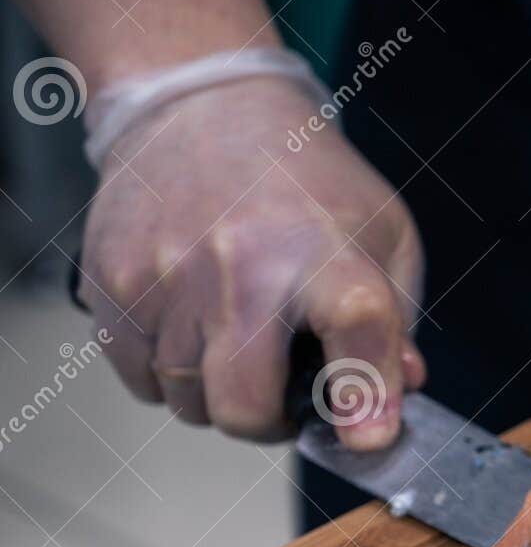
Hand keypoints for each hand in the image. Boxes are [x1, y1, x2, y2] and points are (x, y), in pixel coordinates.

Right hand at [81, 76, 424, 447]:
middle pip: (243, 405)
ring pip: (187, 402)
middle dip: (267, 423)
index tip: (368, 438)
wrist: (203, 108)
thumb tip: (402, 392)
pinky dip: (166, 374)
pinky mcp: (112, 281)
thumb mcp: (383, 237)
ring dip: (216, 394)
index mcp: (326, 253)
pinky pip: (138, 378)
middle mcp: (241, 265)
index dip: (365, 395)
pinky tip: (191, 329)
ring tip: (236, 341)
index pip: (357, 329)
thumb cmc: (304, 183)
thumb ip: (398, 324)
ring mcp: (168, 275)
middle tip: (282, 397)